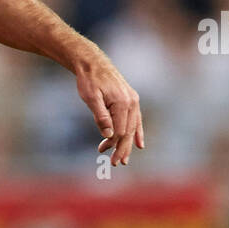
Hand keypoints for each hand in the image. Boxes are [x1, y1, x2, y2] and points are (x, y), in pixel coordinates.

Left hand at [75, 50, 143, 165]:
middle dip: (122, 149)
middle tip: (115, 164)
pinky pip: (136, 120)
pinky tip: (139, 145)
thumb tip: (109, 135)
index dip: (114, 145)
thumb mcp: (91, 98)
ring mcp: (133, 101)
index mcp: (122, 103)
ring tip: (123, 159)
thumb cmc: (89, 81)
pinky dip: (137, 133)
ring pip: (132, 127)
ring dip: (128, 144)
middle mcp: (131, 102)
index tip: (105, 154)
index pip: (120, 131)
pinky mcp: (131, 100)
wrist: (93, 64)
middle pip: (128, 132)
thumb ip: (100, 117)